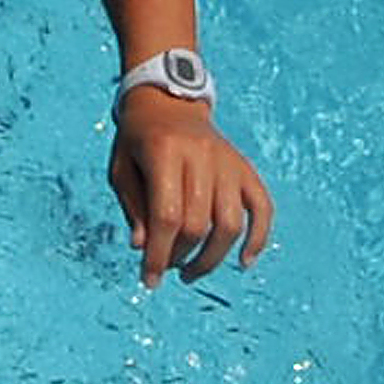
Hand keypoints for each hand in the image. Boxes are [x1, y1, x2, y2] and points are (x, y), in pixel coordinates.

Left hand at [108, 90, 271, 285]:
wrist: (167, 103)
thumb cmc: (137, 141)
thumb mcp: (121, 170)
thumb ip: (133, 208)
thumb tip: (143, 248)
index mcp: (164, 152)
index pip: (166, 216)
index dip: (158, 254)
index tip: (149, 281)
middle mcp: (201, 156)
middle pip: (198, 224)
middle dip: (180, 257)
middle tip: (167, 269)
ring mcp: (228, 162)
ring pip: (231, 223)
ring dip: (212, 258)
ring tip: (191, 272)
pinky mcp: (246, 169)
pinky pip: (262, 208)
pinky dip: (258, 238)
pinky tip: (243, 261)